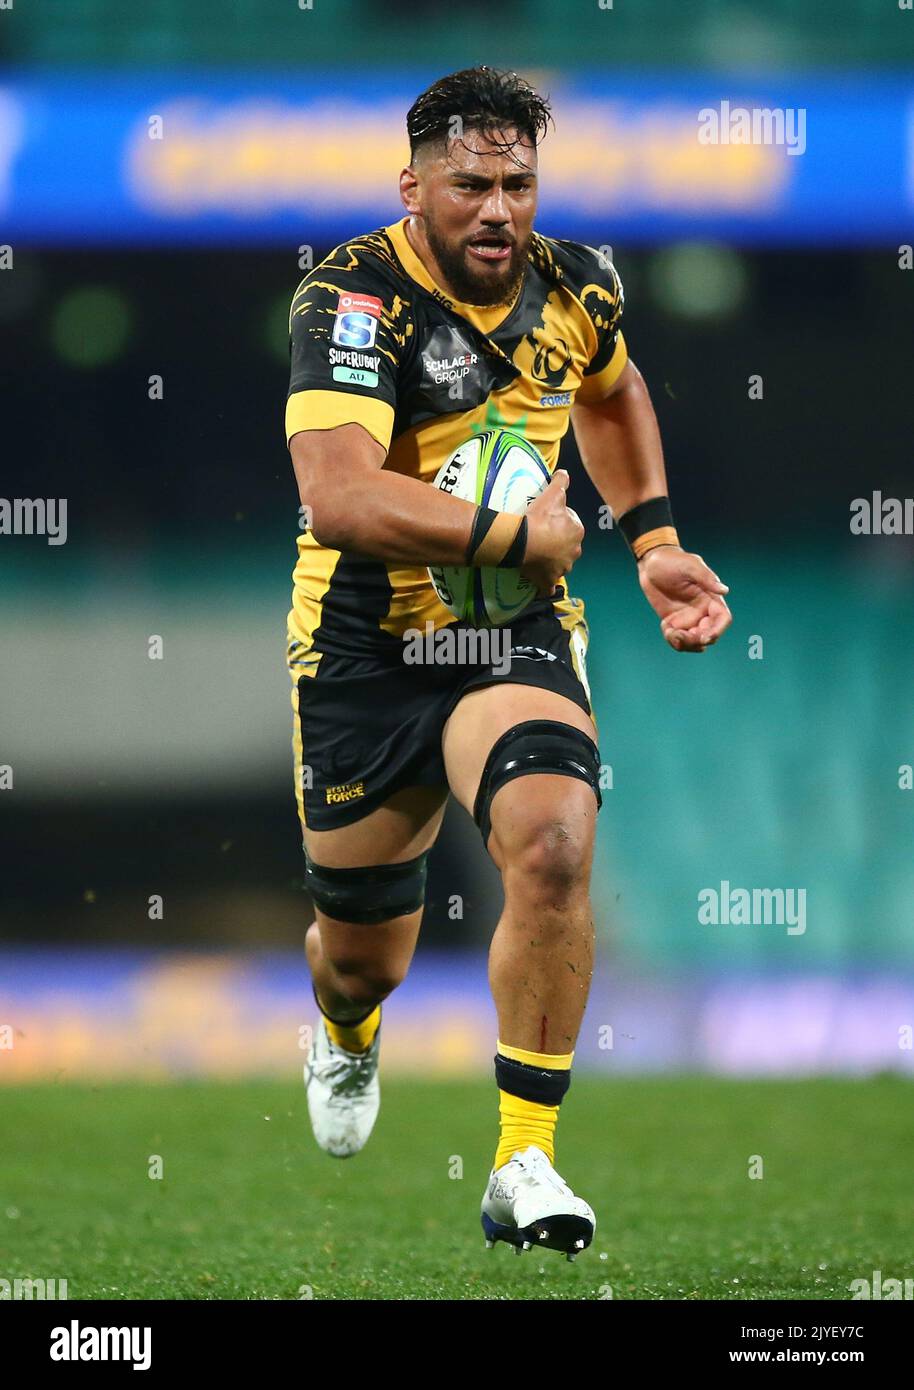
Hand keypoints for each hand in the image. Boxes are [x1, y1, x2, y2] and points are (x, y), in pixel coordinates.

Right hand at [520, 470, 584, 596]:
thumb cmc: (539, 518)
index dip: (560, 524)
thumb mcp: (552, 494)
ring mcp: (562, 568)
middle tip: (541, 538)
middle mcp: (574, 552)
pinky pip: (549, 587)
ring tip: (538, 555)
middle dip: (558, 544)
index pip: (572, 527)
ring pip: (560, 565)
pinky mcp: (549, 581)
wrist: (522, 541)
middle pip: (567, 547)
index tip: (547, 522)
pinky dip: (546, 586)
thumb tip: (565, 473)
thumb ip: (561, 482)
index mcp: (578, 532)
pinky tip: (541, 584)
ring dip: (553, 562)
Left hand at [637, 546, 731, 651]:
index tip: (704, 637)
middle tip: (679, 634)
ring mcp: (688, 618)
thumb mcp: (690, 566)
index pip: (722, 619)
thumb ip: (706, 578)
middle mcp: (702, 611)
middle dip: (696, 640)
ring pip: (693, 641)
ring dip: (684, 644)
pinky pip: (677, 639)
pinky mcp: (673, 621)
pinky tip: (665, 628)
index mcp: (710, 598)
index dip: (717, 631)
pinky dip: (673, 640)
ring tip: (670, 633)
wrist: (651, 562)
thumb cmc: (673, 560)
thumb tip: (725, 590)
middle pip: (708, 635)